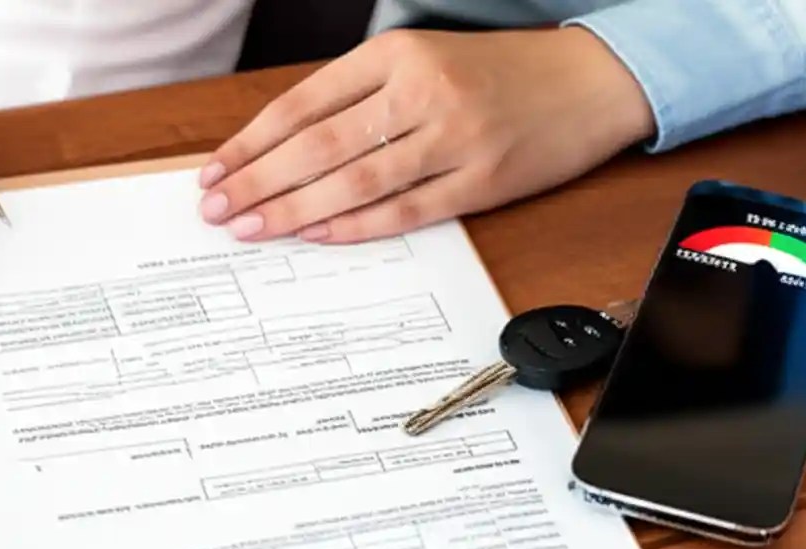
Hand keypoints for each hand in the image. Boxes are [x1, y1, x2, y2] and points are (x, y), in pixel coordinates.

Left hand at [198, 28, 655, 243]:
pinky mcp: (482, 180)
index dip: (252, 141)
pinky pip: (406, 210)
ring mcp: (453, 137)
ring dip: (295, 209)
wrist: (589, 80)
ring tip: (252, 228)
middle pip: (319, 144)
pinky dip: (357, 226)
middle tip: (217, 209)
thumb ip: (362, 95)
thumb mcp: (424, 59)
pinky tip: (318, 236)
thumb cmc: (498, 73)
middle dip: (258, 180)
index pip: (304, 103)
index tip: (216, 171)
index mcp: (398, 55)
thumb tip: (287, 147)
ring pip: (355, 180)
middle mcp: (421, 91)